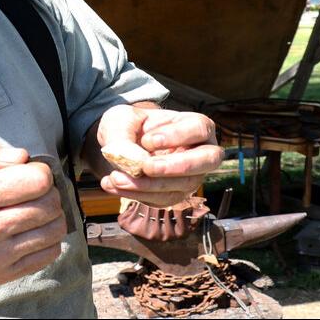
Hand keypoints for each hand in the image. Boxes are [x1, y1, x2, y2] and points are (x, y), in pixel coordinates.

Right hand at [0, 139, 65, 290]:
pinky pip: (44, 256)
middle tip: (27, 187)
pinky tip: (28, 229)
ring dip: (49, 215)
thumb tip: (20, 157)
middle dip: (45, 190)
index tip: (23, 171)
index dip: (36, 170)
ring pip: (52, 232)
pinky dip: (46, 240)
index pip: (36, 181)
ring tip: (29, 207)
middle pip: (48, 205)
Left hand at [96, 104, 222, 206]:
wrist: (121, 144)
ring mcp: (190, 177)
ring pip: (181, 186)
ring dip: (147, 185)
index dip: (176, 135)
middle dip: (175, 166)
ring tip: (117, 178)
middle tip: (146, 167)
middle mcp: (200, 153)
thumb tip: (132, 159)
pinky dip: (133, 194)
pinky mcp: (174, 194)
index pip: (199, 128)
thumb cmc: (131, 125)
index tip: (147, 141)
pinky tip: (113, 185)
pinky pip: (160, 199)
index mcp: (195, 126)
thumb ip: (124, 134)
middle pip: (206, 161)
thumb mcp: (122, 119)